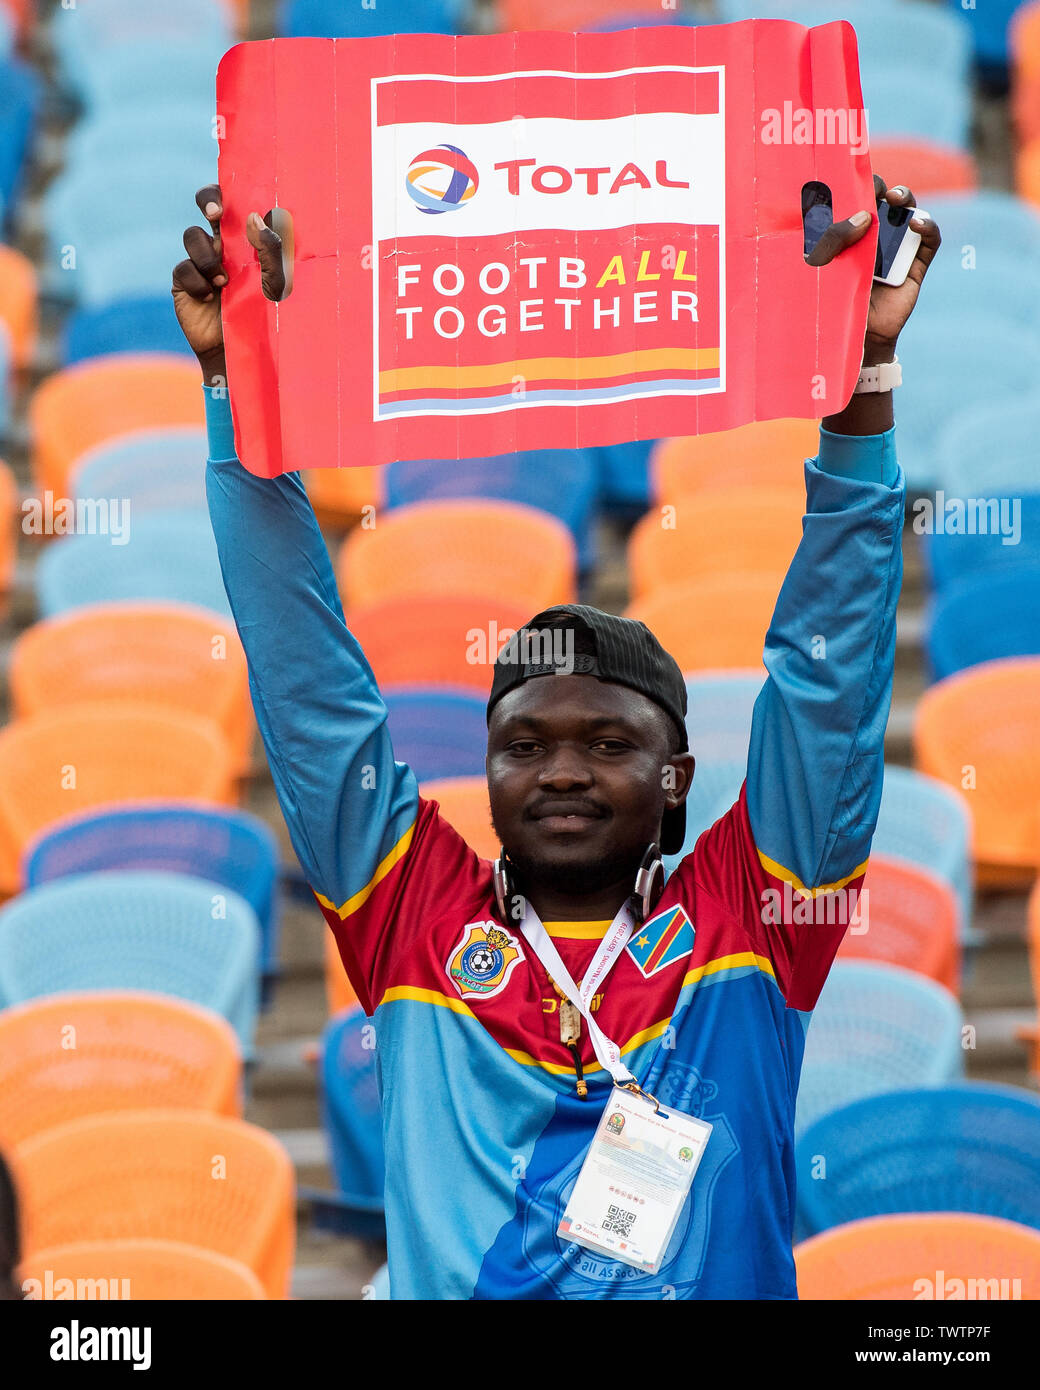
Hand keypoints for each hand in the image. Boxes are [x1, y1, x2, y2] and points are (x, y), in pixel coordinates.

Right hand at [172, 184, 286, 381]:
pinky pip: (183, 268)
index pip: (235, 205)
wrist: (243, 353)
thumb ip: (269, 251)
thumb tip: (252, 218)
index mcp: (247, 240)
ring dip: (207, 255)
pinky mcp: (184, 283)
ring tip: (224, 281)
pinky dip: (197, 280)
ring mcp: (201, 262)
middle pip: (205, 207)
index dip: (225, 193)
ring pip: (192, 237)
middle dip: (207, 202)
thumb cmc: (267, 317)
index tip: (228, 200)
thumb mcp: (276, 285)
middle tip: (214, 216)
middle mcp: (222, 245)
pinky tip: (211, 296)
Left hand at [806, 175, 940, 363]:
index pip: (854, 199)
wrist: (852, 339)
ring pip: (908, 212)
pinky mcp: (916, 265)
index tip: (852, 181)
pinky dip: (928, 226)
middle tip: (876, 189)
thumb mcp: (822, 269)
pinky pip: (930, 240)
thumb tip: (864, 217)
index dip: (857, 185)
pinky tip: (916, 222)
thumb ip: (833, 241)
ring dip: (905, 198)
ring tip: (896, 199)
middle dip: (882, 187)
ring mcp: (897, 248)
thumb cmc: (831, 302)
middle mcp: (873, 236)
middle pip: (884, 199)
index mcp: (848, 233)